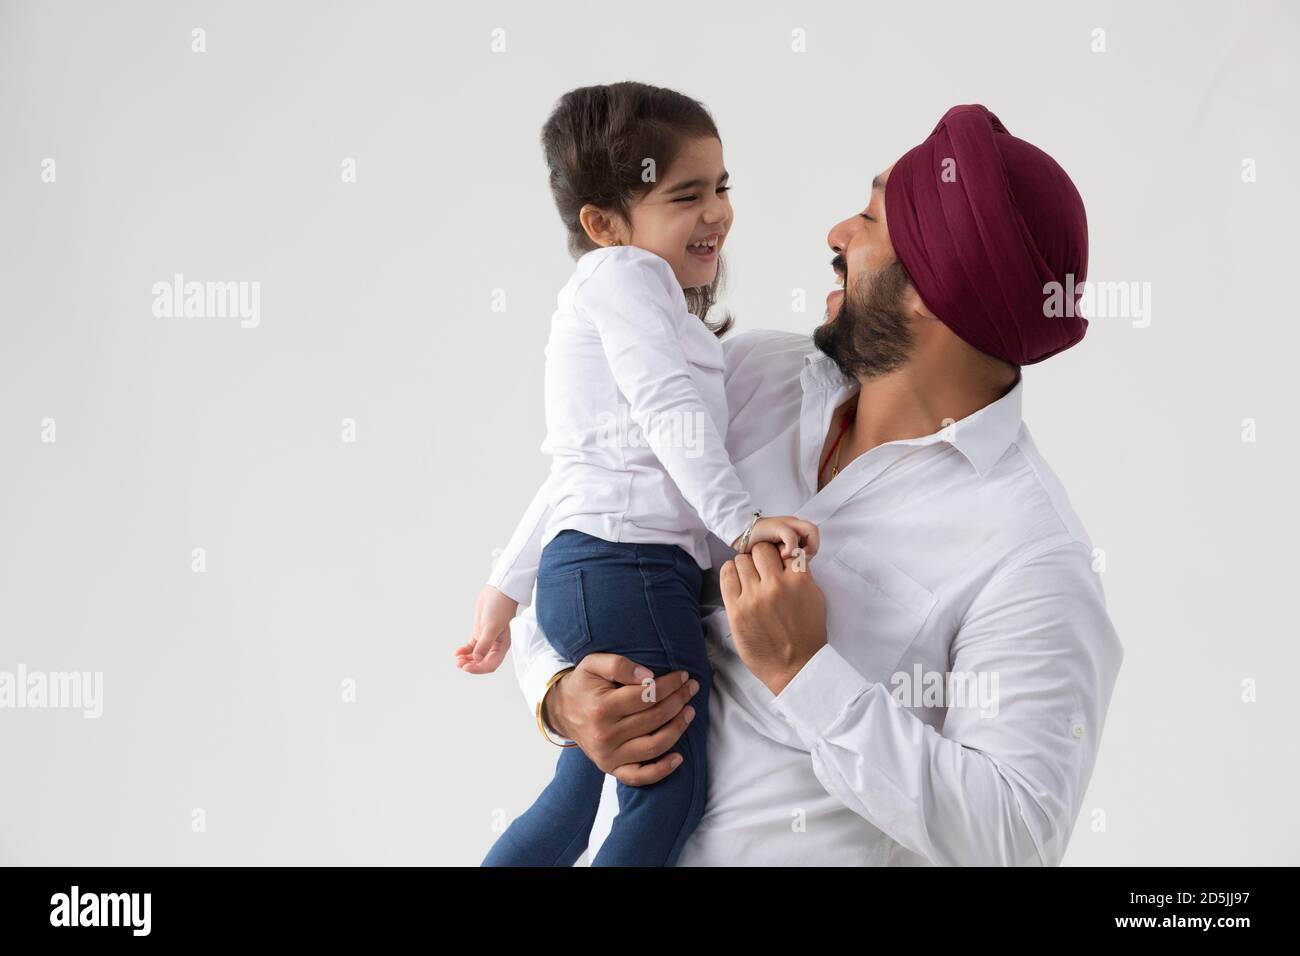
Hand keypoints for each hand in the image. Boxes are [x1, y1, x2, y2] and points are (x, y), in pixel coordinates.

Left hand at [454, 585, 516, 673]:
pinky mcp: (479, 633)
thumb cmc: (500, 608)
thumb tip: (477, 658)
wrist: (497, 592)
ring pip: (475, 656)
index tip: (467, 668)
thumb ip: (485, 644)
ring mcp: (486, 639)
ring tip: (457, 660)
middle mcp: (495, 645)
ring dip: (467, 660)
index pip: (491, 664)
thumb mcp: (492, 627)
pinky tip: (457, 652)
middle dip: (471, 665)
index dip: (479, 669)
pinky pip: (471, 647)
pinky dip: (464, 651)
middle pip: (482, 662)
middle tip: (459, 664)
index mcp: (502, 646)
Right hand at [542, 654, 702, 786]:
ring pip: (653, 746)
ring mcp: (608, 756)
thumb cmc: (582, 685)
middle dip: (678, 701)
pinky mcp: (611, 769)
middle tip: (691, 688)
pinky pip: (639, 776)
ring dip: (677, 729)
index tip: (682, 676)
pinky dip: (662, 771)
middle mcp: (605, 735)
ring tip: (689, 712)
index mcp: (601, 708)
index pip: (647, 696)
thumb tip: (648, 677)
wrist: (561, 711)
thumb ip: (619, 664)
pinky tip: (679, 758)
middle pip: (654, 719)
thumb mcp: (592, 664)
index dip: (669, 684)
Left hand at [720, 541, 826, 694]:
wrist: (796, 667)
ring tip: (749, 579)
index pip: (784, 548)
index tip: (777, 561)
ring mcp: (754, 598)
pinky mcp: (736, 610)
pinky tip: (738, 582)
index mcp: (799, 580)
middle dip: (761, 557)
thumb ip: (801, 575)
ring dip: (745, 566)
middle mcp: (776, 585)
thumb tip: (786, 556)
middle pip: (760, 549)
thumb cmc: (808, 634)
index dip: (779, 554)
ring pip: (741, 560)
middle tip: (761, 570)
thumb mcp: (815, 598)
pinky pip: (726, 576)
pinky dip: (731, 574)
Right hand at [733, 515, 819, 560]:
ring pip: (811, 531)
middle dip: (811, 550)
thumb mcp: (778, 554)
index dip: (810, 554)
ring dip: (804, 547)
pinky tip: (782, 556)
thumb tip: (804, 577)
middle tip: (798, 561)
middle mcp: (794, 524)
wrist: (740, 534)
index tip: (800, 566)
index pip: (814, 541)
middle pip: (815, 533)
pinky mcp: (778, 526)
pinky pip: (791, 536)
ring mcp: (787, 523)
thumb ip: (791, 560)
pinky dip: (790, 548)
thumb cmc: (757, 548)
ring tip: (792, 557)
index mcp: (795, 530)